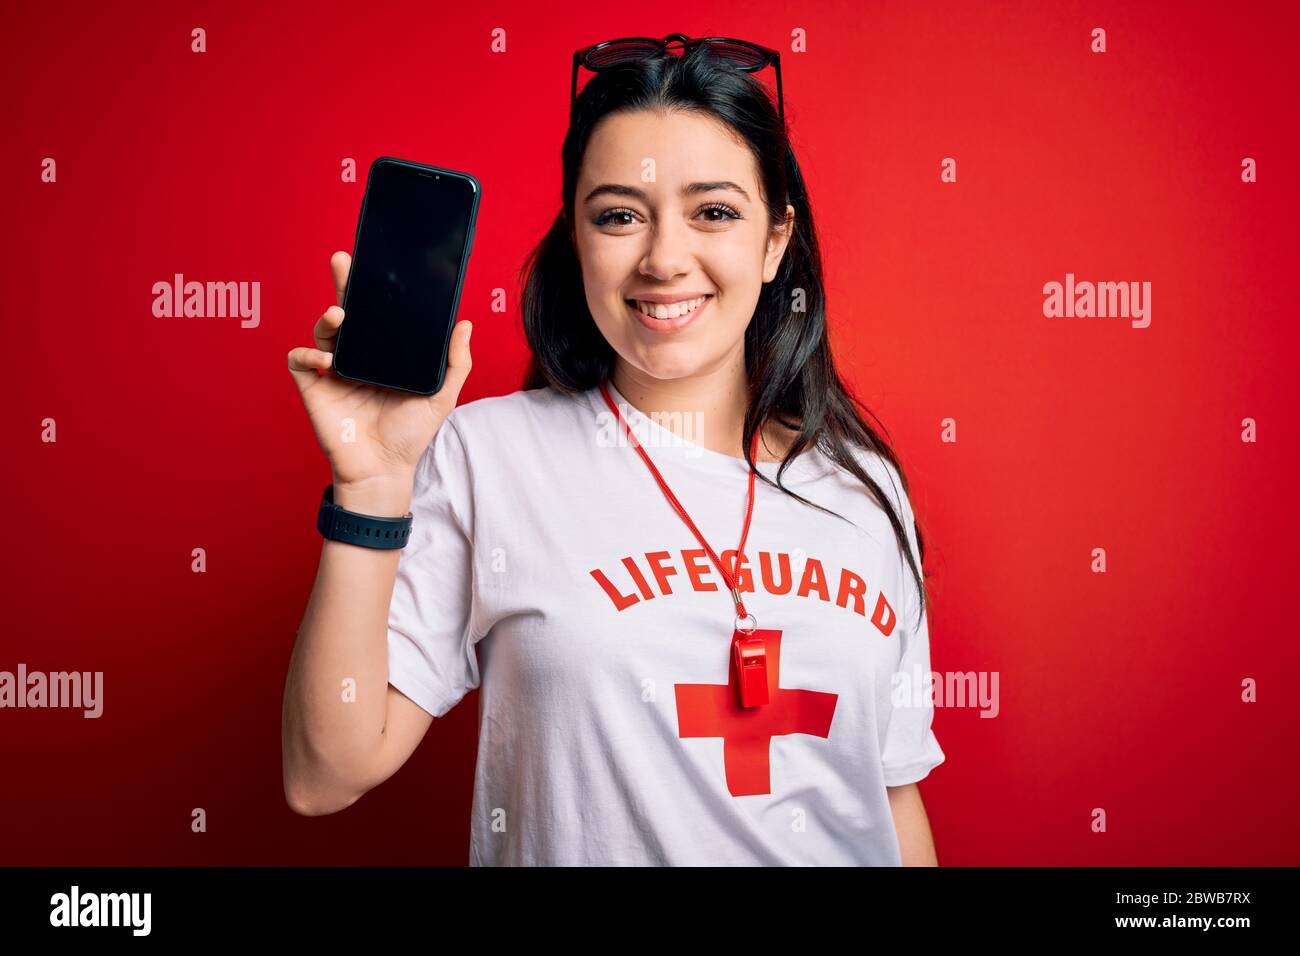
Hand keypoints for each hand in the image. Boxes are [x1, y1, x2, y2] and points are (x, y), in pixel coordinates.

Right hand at [288, 251, 472, 490]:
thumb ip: (455, 362)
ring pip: (324, 330)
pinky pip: (301, 359)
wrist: (383, 469)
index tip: (379, 265)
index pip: (379, 314)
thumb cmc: (410, 435)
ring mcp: (333, 370)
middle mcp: (358, 356)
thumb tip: (464, 323)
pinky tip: (327, 359)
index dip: (376, 291)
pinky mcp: (313, 387)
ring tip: (340, 315)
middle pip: (349, 311)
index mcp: (385, 354)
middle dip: (344, 284)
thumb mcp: (441, 396)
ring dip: (328, 318)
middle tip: (344, 260)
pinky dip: (309, 352)